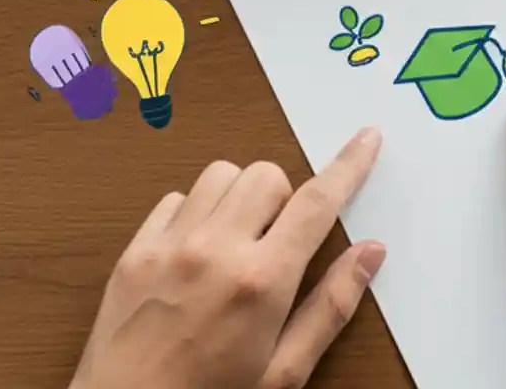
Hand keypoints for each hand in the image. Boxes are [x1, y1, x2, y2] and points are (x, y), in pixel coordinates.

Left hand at [70, 129, 384, 388]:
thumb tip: (371, 253)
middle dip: (285, 196)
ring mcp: (169, 247)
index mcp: (262, 282)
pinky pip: (174, 198)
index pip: (318, 202)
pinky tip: (199, 249)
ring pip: (220, 175)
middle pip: (267, 174)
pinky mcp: (134, 252)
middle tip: (281, 240)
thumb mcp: (285, 372)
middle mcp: (216, 250)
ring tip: (240, 239)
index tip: (366, 139)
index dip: (348, 165)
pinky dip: (196, 211)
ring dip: (240, 196)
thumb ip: (331, 307)